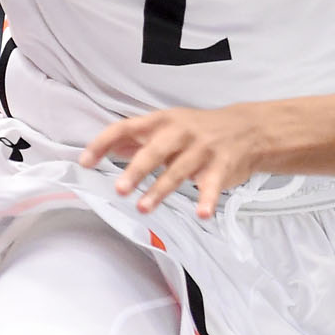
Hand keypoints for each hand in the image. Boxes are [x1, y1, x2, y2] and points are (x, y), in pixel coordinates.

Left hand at [79, 103, 264, 217]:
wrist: (248, 129)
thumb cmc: (201, 129)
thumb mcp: (167, 126)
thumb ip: (137, 138)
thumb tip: (106, 147)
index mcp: (161, 121)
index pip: (125, 128)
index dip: (104, 143)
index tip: (86, 161)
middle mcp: (180, 133)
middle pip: (154, 150)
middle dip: (136, 170)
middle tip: (120, 189)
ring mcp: (201, 150)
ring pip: (178, 171)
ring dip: (160, 190)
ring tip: (144, 207)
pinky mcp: (221, 167)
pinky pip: (212, 185)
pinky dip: (207, 199)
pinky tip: (202, 213)